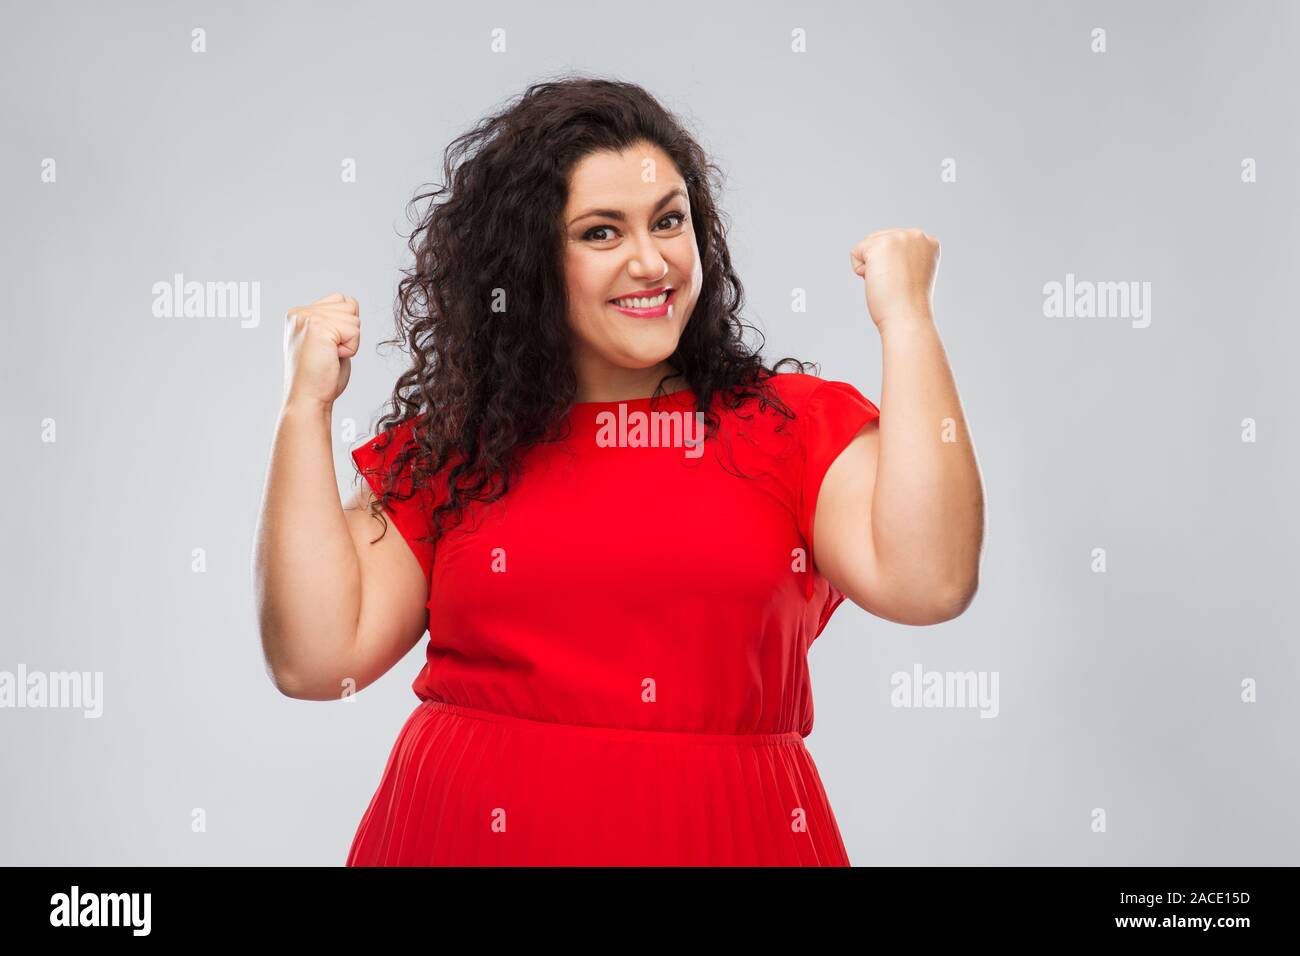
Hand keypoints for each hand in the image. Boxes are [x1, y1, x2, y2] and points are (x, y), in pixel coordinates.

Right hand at [282, 292, 360, 408]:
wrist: (308, 398)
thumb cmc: (319, 377)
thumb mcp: (325, 341)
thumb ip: (334, 321)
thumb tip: (352, 304)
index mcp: (299, 315)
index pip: (341, 300)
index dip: (345, 327)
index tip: (328, 348)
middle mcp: (300, 313)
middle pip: (349, 305)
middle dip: (349, 333)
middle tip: (329, 353)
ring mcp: (307, 317)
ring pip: (354, 317)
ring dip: (350, 341)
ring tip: (330, 355)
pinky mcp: (318, 326)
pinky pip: (354, 330)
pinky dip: (351, 347)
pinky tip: (332, 357)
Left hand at [849, 228, 939, 329]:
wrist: (908, 317)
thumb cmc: (909, 304)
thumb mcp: (913, 273)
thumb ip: (904, 258)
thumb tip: (883, 256)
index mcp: (928, 242)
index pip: (895, 243)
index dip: (893, 265)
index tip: (906, 282)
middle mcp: (916, 235)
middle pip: (879, 240)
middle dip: (881, 265)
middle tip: (896, 284)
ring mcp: (899, 237)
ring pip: (867, 246)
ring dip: (871, 267)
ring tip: (889, 282)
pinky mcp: (881, 244)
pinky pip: (855, 252)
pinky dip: (860, 270)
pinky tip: (878, 281)